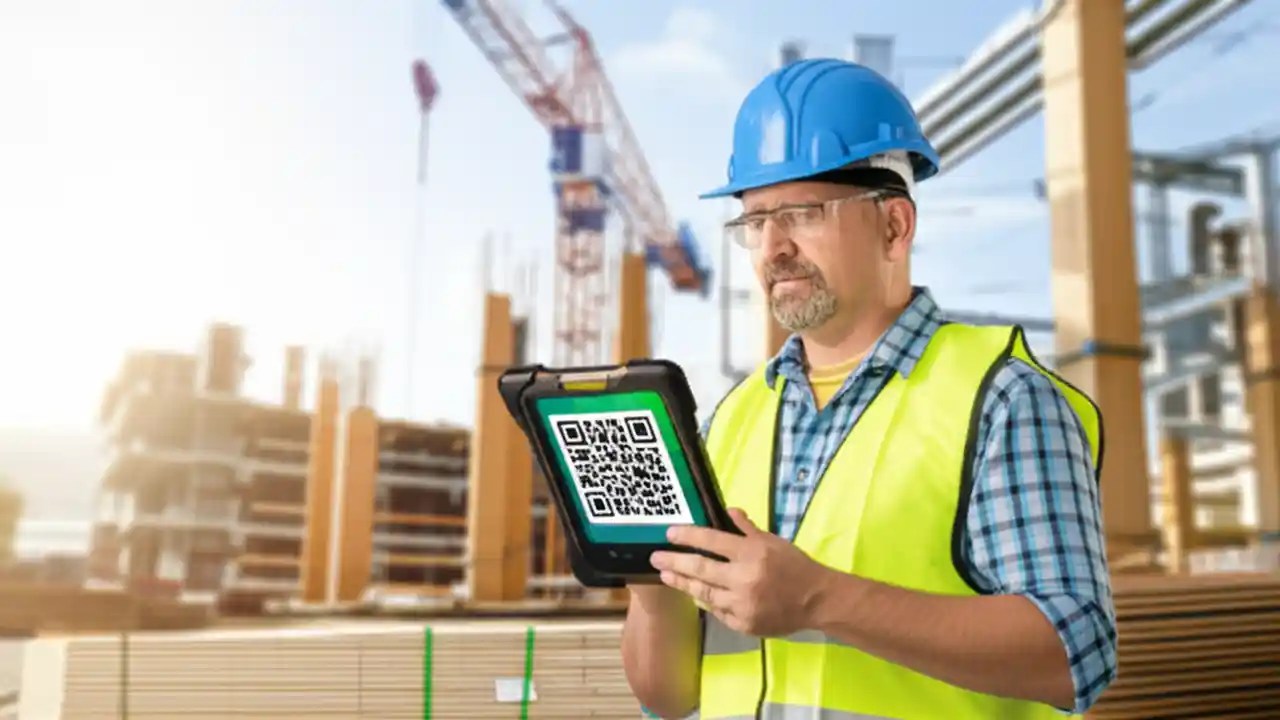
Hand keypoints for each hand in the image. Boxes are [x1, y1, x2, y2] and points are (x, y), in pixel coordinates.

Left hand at [650, 508, 829, 636]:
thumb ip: (747, 529)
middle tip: (656, 557)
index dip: (688, 536)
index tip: (669, 533)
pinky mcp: (744, 624)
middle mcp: (744, 578)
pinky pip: (718, 611)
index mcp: (752, 553)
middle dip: (675, 561)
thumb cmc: (795, 566)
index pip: (712, 541)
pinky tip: (693, 594)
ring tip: (666, 575)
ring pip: (704, 593)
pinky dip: (706, 601)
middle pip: (701, 569)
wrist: (816, 600)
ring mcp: (742, 604)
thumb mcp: (774, 541)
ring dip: (683, 583)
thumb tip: (727, 511)